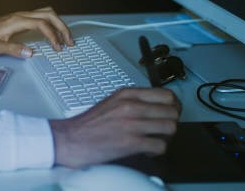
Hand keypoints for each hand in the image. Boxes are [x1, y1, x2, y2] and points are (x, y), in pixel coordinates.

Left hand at [0, 6, 73, 57]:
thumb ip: (11, 49)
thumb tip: (30, 53)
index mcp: (17, 21)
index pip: (42, 24)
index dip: (53, 35)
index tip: (58, 48)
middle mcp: (22, 15)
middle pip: (49, 15)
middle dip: (62, 27)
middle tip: (70, 42)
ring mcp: (23, 15)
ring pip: (47, 13)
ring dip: (59, 24)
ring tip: (66, 39)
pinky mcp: (23, 18)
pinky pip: (43, 17)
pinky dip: (53, 24)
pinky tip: (55, 34)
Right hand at [49, 88, 180, 167]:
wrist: (70, 139)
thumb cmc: (89, 124)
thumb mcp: (112, 102)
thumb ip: (133, 101)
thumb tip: (155, 106)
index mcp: (127, 94)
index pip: (166, 94)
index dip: (173, 106)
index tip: (170, 112)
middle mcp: (131, 106)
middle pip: (172, 111)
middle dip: (171, 122)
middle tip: (162, 129)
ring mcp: (132, 124)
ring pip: (170, 128)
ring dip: (165, 137)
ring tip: (154, 139)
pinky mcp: (131, 142)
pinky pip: (160, 146)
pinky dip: (156, 150)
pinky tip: (147, 150)